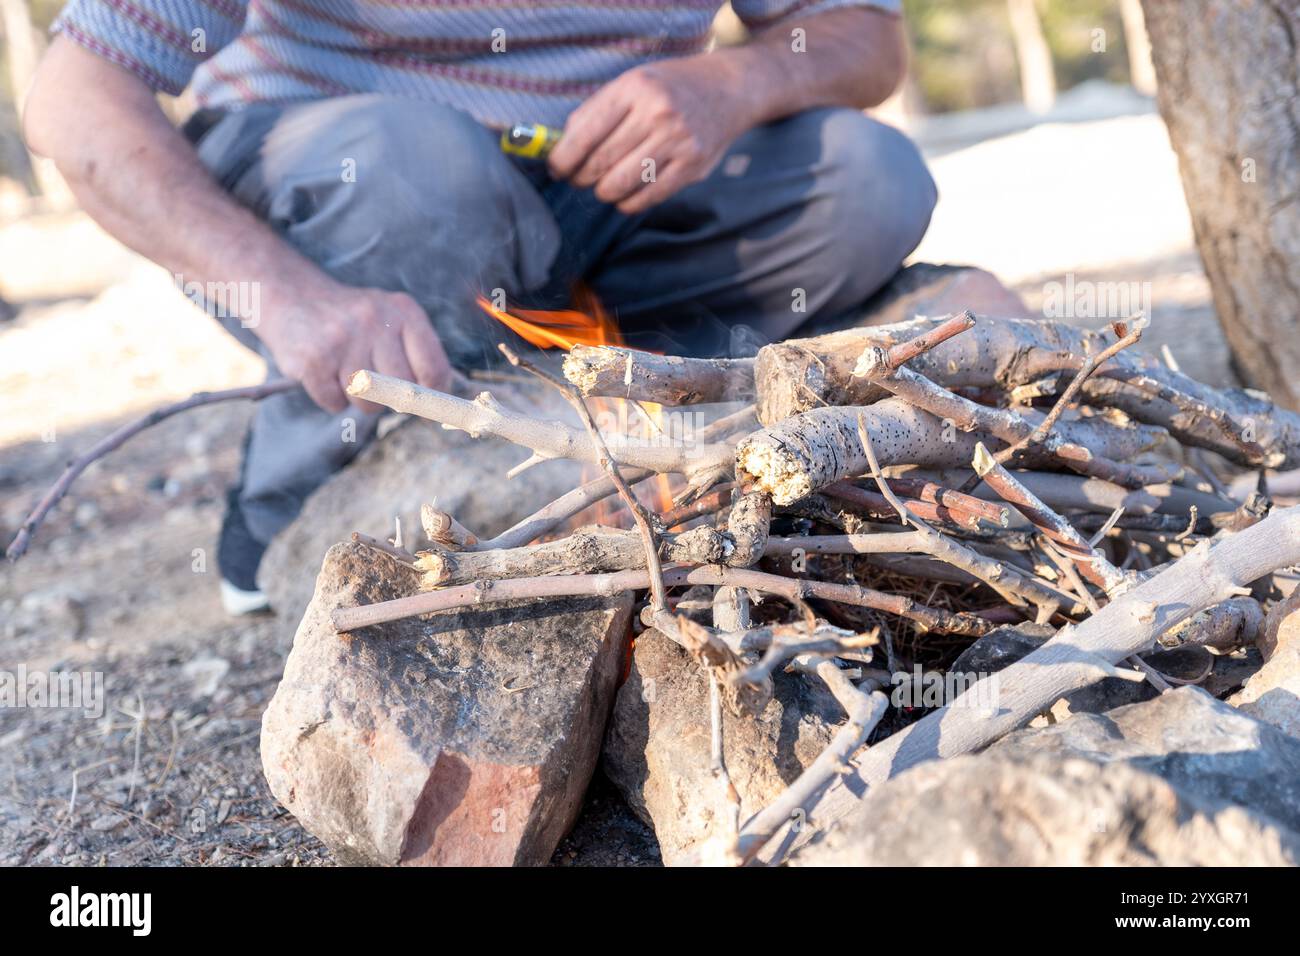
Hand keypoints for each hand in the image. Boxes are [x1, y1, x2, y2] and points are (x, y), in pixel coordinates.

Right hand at [257, 279, 450, 413]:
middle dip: (391, 398)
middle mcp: (375, 321)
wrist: (292, 295)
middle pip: (402, 392)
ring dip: (358, 398)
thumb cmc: (354, 320)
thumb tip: (442, 405)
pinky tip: (325, 373)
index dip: (434, 397)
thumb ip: (420, 356)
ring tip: (346, 371)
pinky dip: (331, 398)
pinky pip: (335, 404)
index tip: (429, 406)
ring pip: (368, 402)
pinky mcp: (313, 358)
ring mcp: (343, 339)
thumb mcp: (392, 321)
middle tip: (376, 382)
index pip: (434, 370)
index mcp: (404, 312)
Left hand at [548, 57, 752, 214]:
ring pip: (620, 185)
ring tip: (603, 187)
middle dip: (581, 178)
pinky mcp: (692, 167)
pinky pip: (647, 198)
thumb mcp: (630, 83)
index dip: (563, 159)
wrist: (725, 90)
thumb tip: (558, 148)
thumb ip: (595, 113)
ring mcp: (678, 142)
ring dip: (603, 193)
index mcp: (635, 88)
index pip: (584, 134)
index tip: (556, 169)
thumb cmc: (667, 89)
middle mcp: (657, 114)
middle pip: (600, 163)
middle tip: (578, 180)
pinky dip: (628, 203)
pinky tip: (625, 196)